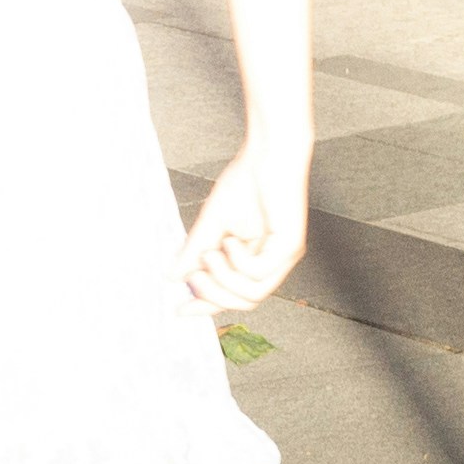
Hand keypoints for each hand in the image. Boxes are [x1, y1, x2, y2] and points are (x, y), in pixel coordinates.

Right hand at [181, 139, 310, 310]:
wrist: (269, 152)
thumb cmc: (246, 181)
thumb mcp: (212, 222)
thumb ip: (194, 251)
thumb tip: (173, 276)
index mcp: (255, 258)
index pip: (234, 294)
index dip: (207, 306)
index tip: (179, 310)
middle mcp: (273, 262)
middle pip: (245, 303)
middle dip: (214, 296)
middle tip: (194, 276)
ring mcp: (283, 256)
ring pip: (253, 295)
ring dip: (224, 281)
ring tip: (210, 254)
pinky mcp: (290, 246)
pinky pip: (259, 273)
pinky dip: (238, 262)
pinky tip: (232, 240)